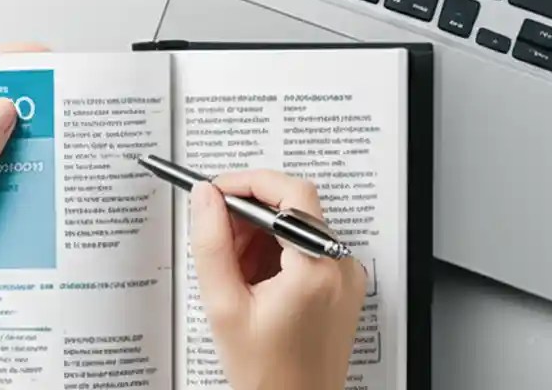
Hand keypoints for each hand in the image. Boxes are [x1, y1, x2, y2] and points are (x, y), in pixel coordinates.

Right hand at [189, 171, 365, 389]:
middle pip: (294, 206)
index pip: (290, 193)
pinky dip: (276, 251)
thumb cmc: (266, 374)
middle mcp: (341, 267)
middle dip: (249, 213)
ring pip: (298, 225)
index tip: (216, 190)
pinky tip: (254, 282)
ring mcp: (346, 276)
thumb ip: (211, 243)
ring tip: (236, 272)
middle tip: (218, 236)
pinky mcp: (342, 285)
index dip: (248, 182)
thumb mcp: (224, 306)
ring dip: (260, 235)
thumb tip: (205, 198)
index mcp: (316, 270)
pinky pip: (307, 247)